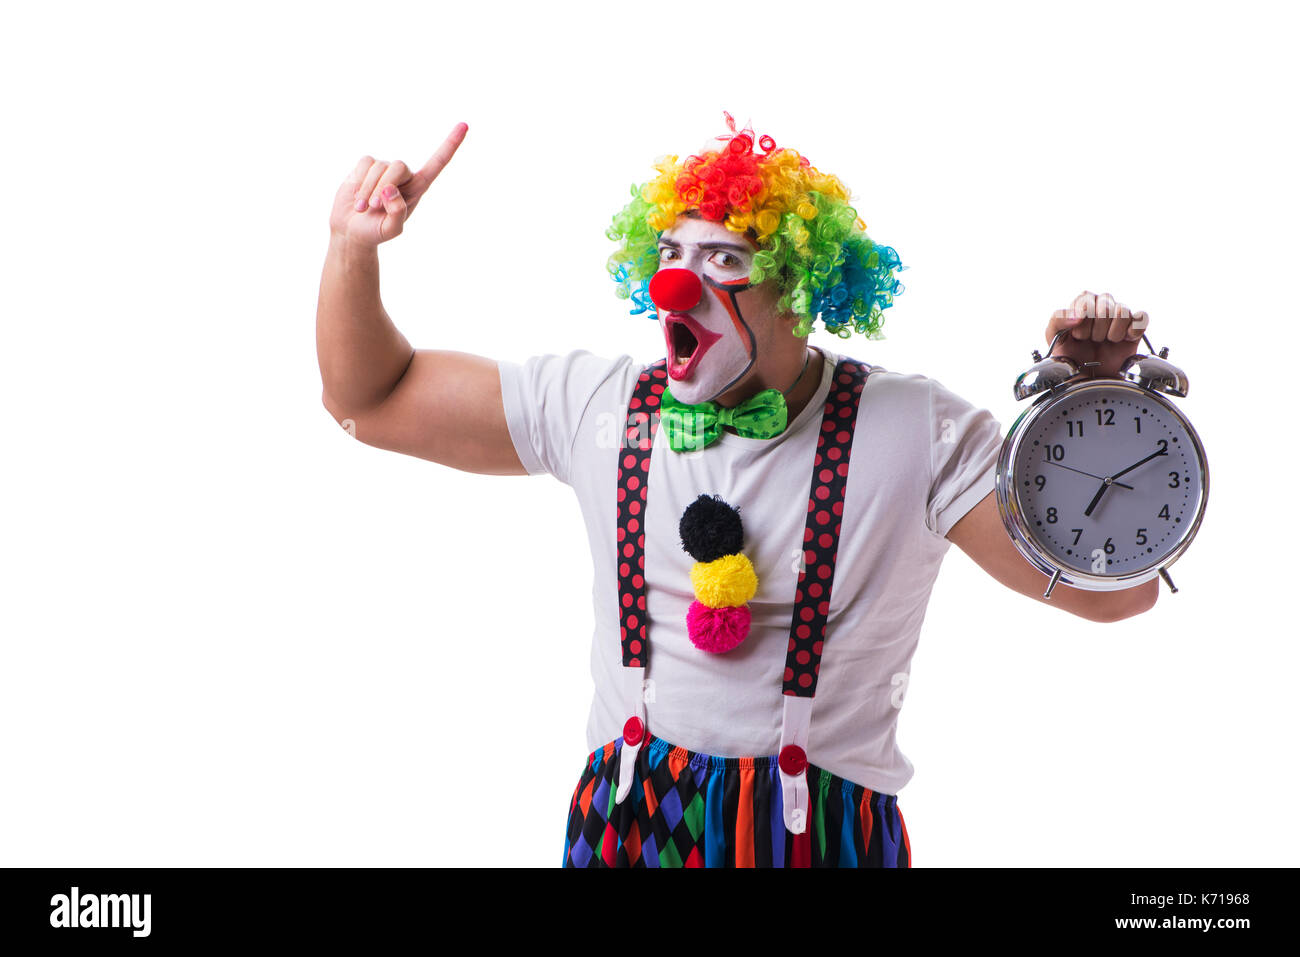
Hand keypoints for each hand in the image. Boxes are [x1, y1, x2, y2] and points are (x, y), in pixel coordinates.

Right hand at [328, 122, 468, 247]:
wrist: (353, 229)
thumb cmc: (376, 231)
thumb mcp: (391, 230)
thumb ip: (397, 213)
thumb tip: (391, 189)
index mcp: (418, 188)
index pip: (437, 163)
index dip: (451, 144)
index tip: (465, 125)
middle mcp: (404, 175)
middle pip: (399, 166)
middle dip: (383, 186)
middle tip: (374, 207)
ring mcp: (385, 168)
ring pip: (379, 167)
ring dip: (368, 190)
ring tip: (363, 207)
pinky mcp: (367, 165)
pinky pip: (365, 163)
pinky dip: (360, 182)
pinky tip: (357, 198)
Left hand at [1044, 291, 1149, 377]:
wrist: (1089, 379)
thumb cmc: (1071, 357)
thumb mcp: (1054, 338)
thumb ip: (1058, 320)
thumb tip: (1078, 314)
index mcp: (1082, 306)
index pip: (1087, 298)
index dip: (1083, 316)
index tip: (1079, 335)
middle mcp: (1102, 309)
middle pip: (1105, 303)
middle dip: (1096, 328)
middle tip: (1092, 341)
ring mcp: (1120, 319)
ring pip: (1122, 310)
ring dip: (1112, 332)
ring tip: (1106, 342)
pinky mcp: (1135, 329)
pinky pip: (1142, 318)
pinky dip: (1133, 330)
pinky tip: (1124, 339)